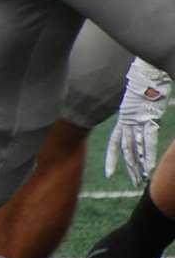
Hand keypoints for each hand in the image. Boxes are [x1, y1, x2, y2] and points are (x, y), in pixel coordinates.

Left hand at [105, 57, 170, 188]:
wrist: (147, 73)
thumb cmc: (146, 84)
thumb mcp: (137, 101)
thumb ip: (137, 112)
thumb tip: (141, 118)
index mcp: (125, 119)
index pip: (115, 143)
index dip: (112, 159)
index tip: (109, 174)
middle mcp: (129, 123)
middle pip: (126, 150)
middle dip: (129, 168)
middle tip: (134, 183)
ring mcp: (138, 122)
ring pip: (135, 149)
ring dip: (138, 166)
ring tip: (140, 181)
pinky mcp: (149, 120)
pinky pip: (148, 143)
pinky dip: (148, 157)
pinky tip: (148, 169)